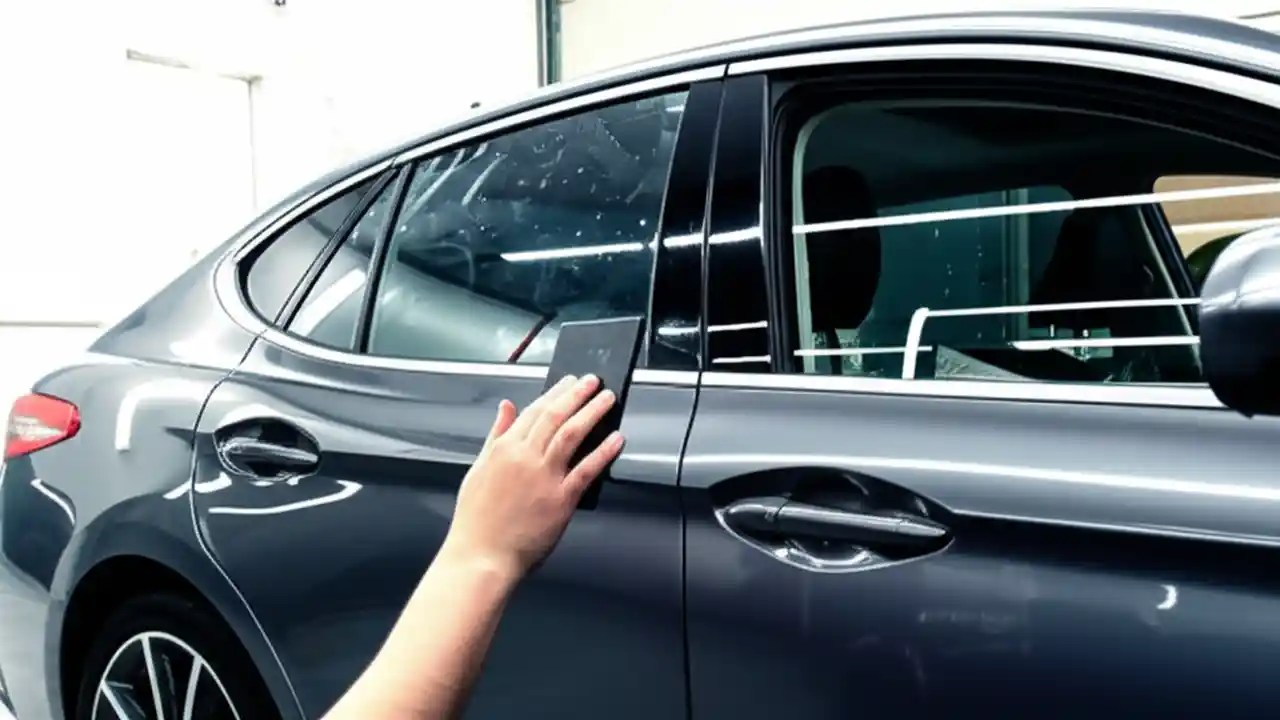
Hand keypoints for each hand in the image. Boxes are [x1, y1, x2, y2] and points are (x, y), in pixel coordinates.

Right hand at [440, 374, 623, 580]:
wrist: (481, 557)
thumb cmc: (477, 521)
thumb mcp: (478, 469)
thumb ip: (495, 435)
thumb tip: (506, 407)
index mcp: (503, 449)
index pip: (533, 411)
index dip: (555, 393)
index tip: (568, 382)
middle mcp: (525, 457)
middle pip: (555, 416)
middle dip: (577, 394)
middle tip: (593, 381)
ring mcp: (544, 477)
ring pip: (572, 434)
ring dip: (592, 412)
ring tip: (607, 399)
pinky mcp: (561, 499)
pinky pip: (587, 469)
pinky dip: (604, 451)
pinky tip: (616, 439)